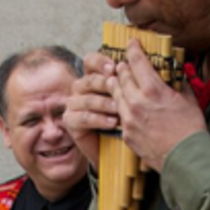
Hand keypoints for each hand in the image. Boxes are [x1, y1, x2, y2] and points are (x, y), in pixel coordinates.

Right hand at [64, 51, 120, 170]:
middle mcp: (80, 88)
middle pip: (89, 80)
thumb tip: (139, 66)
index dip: (100, 62)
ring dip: (104, 103)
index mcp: (93, 77)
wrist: (115, 148)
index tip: (114, 66)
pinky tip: (113, 123)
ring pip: (86, 99)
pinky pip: (83, 118)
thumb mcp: (130, 98)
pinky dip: (99, 120)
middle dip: (104, 83)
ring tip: (119, 109)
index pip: (90, 61)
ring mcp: (73, 104)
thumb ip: (129, 82)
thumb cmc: (126, 119)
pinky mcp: (70, 121)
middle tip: (118, 86)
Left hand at [111, 40, 205, 172]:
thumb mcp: (188, 99)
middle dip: (123, 66)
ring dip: (116, 84)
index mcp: (153, 89)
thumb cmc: (191, 129)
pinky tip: (122, 103)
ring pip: (116, 94)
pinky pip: (119, 114)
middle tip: (123, 62)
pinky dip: (120, 105)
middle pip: (122, 76)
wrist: (185, 158)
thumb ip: (177, 83)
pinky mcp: (126, 133)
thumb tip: (174, 74)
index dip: (133, 48)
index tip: (132, 43)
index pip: (137, 61)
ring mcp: (129, 118)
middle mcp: (137, 102)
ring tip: (116, 79)